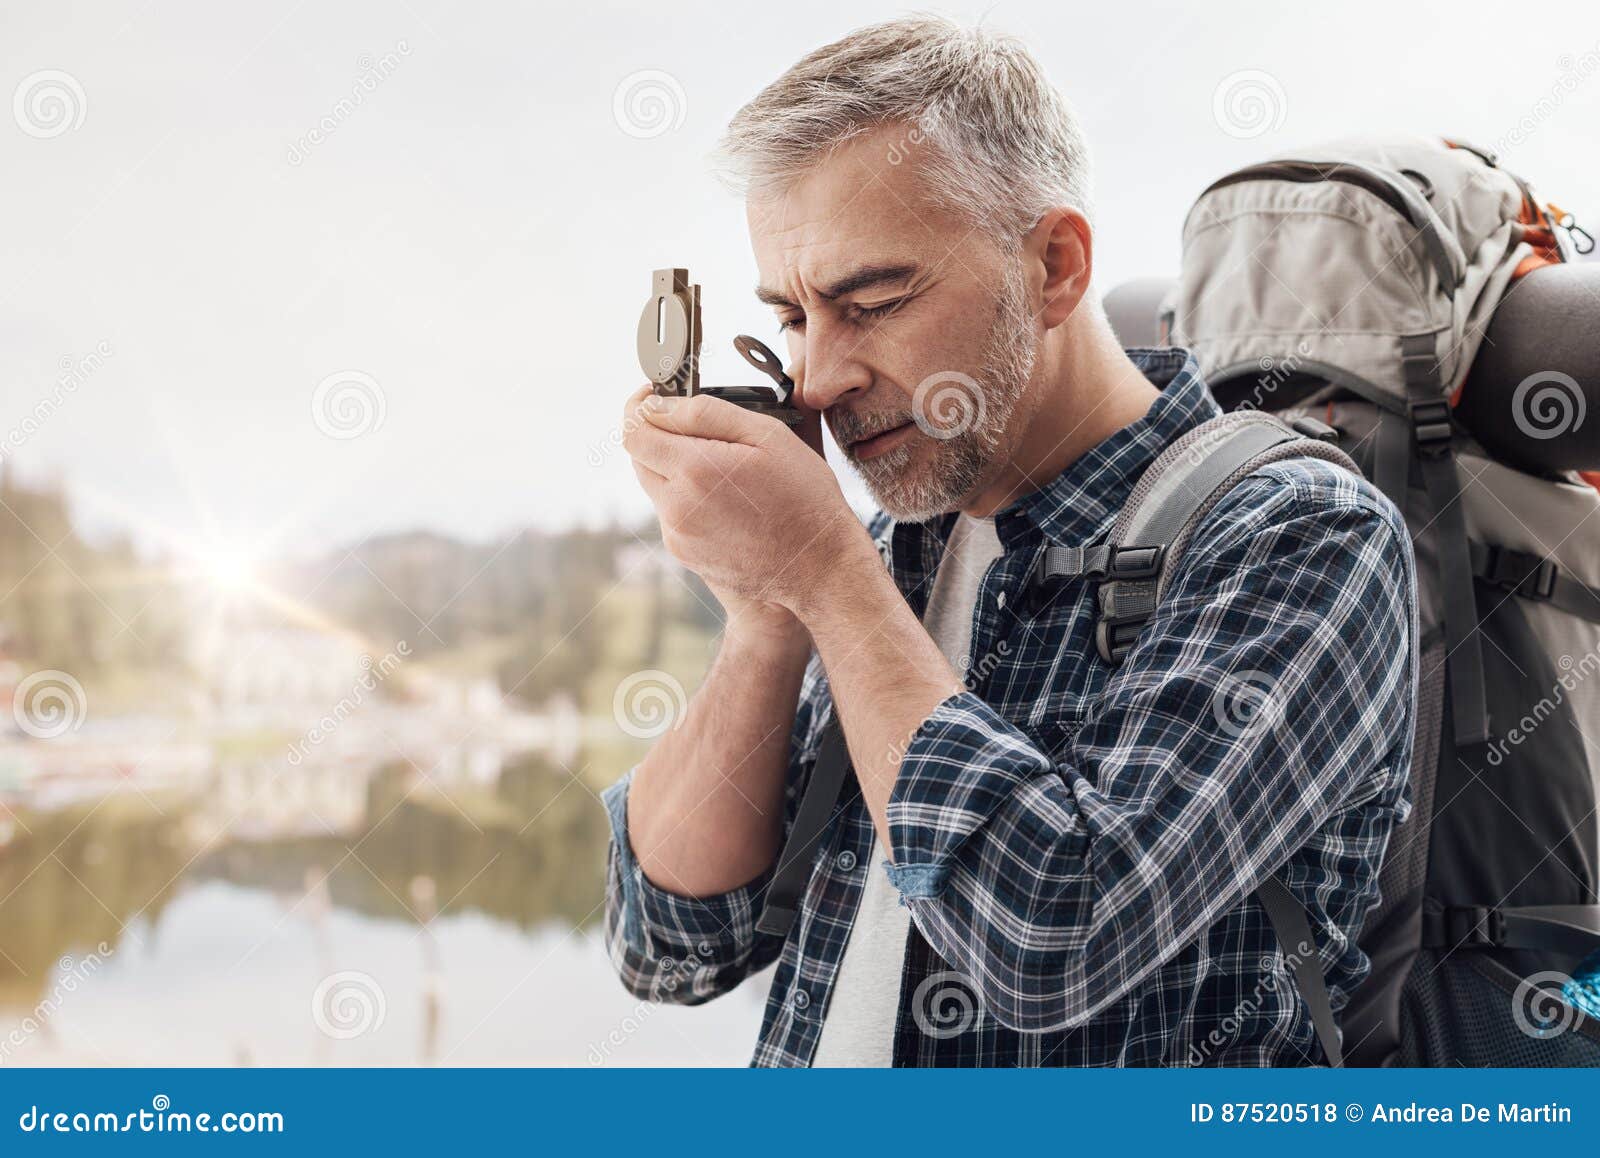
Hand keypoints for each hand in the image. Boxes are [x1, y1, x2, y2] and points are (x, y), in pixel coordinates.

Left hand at [620, 385, 872, 621]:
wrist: (819, 568)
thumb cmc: (804, 500)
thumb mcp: (768, 437)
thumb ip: (706, 413)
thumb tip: (658, 405)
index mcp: (694, 470)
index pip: (633, 431)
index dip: (640, 407)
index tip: (656, 396)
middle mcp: (676, 506)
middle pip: (639, 457)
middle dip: (659, 435)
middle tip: (698, 430)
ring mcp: (678, 534)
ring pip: (655, 485)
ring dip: (675, 467)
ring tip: (722, 469)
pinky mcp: (684, 554)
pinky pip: (671, 513)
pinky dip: (687, 497)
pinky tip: (726, 501)